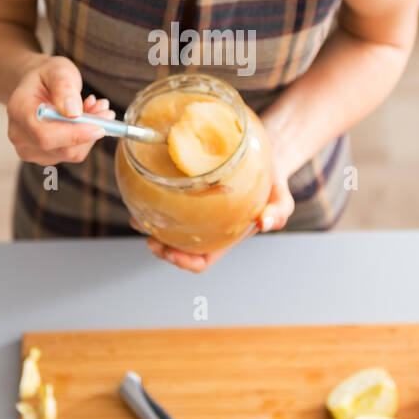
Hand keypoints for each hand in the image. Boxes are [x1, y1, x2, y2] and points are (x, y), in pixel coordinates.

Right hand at [6, 55, 114, 165]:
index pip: (45, 136)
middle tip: (104, 108)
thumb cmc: (47, 76)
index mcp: (19, 111)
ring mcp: (30, 150)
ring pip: (70, 153)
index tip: (100, 127)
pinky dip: (85, 137)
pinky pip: (72, 154)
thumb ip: (64, 88)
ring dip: (90, 133)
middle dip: (89, 131)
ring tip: (95, 107)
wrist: (37, 85)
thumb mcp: (57, 70)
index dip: (74, 135)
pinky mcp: (45, 156)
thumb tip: (74, 112)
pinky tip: (87, 118)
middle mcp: (20, 136)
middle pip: (61, 149)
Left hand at [130, 139, 294, 273]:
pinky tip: (144, 193)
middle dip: (160, 247)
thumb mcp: (281, 196)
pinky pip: (169, 204)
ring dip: (151, 226)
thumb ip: (278, 212)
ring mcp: (197, 212)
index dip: (183, 262)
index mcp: (225, 237)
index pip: (201, 261)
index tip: (169, 251)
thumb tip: (265, 223)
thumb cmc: (273, 181)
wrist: (267, 155)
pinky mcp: (190, 194)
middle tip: (146, 232)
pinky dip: (154, 203)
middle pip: (178, 249)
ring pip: (168, 228)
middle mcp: (208, 229)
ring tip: (137, 215)